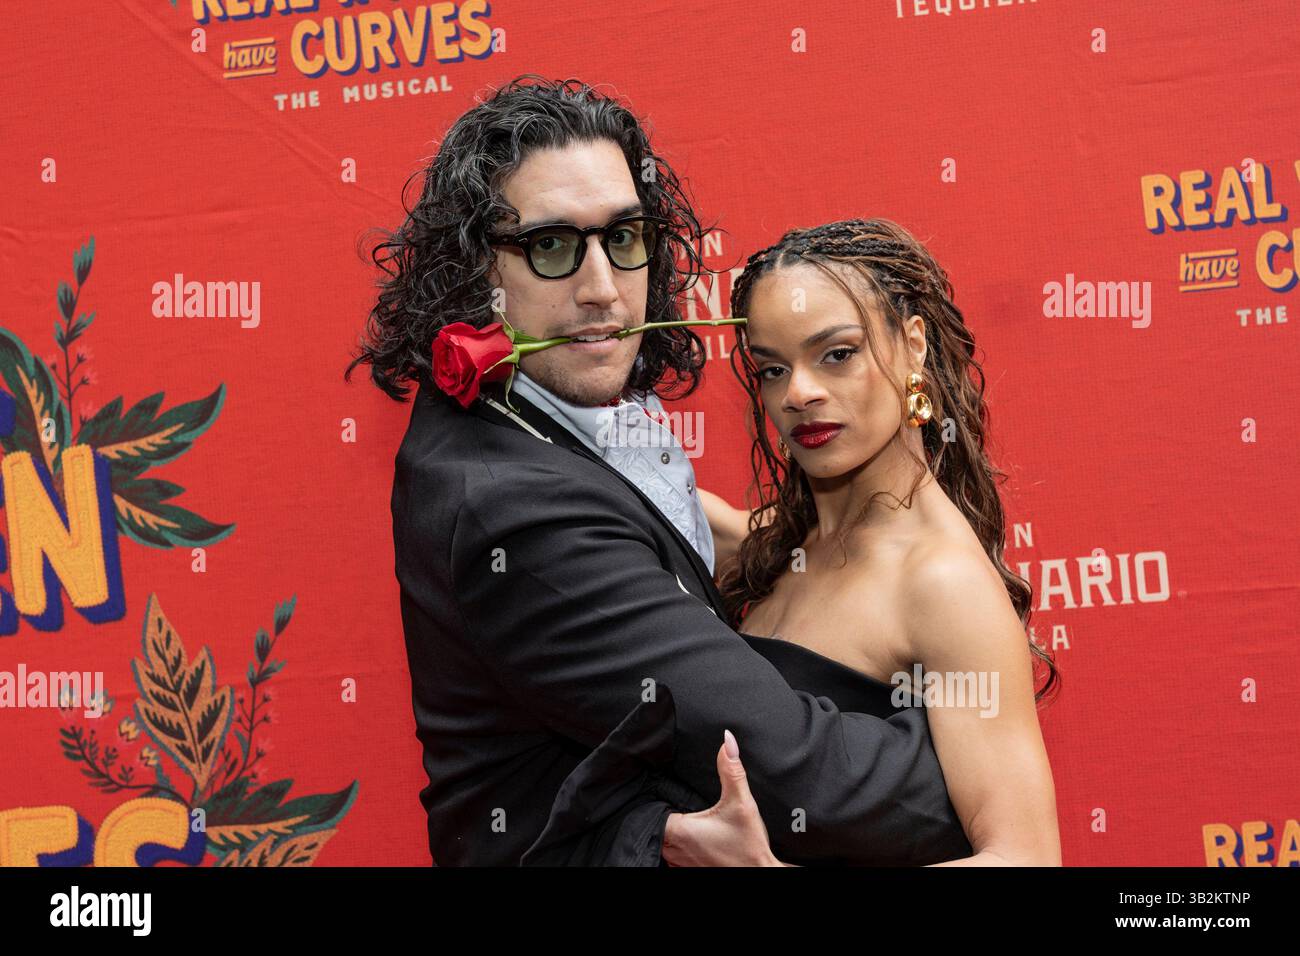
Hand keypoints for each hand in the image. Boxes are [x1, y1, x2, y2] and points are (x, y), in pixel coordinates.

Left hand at [661, 729, 782, 866]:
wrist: (759, 873)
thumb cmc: (748, 845)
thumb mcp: (741, 803)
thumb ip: (731, 771)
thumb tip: (727, 739)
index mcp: (680, 831)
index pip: (651, 811)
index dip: (656, 799)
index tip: (665, 790)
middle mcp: (674, 850)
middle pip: (655, 825)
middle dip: (664, 812)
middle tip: (678, 800)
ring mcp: (679, 864)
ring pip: (663, 842)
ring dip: (670, 830)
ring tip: (685, 816)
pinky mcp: (687, 871)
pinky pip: (672, 855)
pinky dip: (677, 845)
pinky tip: (693, 836)